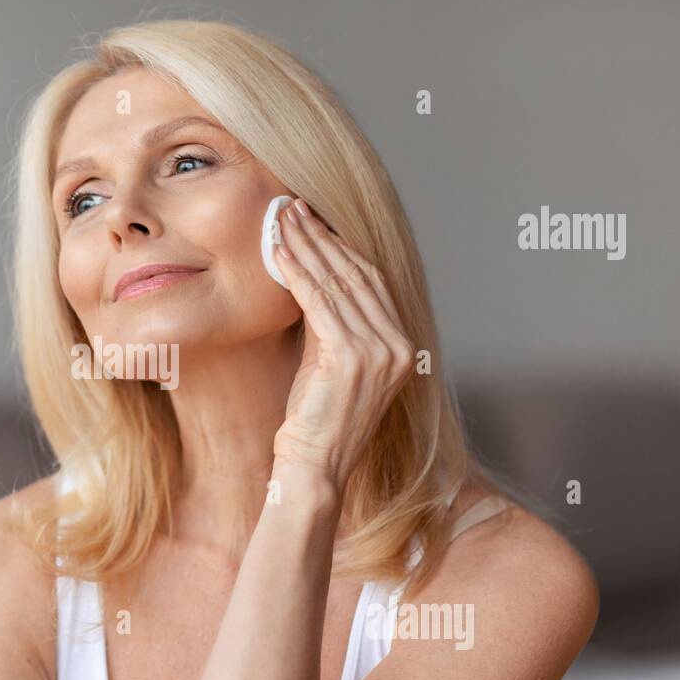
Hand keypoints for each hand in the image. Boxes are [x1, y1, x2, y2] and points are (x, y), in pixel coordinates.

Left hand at [270, 198, 416, 490]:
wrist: (314, 472)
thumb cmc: (313, 425)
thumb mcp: (329, 366)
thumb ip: (330, 326)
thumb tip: (309, 279)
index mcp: (402, 347)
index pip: (370, 281)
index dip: (339, 246)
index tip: (312, 220)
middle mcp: (398, 346)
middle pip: (357, 273)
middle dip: (321, 236)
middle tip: (292, 207)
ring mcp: (380, 352)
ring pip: (337, 281)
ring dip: (305, 246)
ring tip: (280, 220)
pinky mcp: (351, 357)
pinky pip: (319, 301)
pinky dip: (296, 272)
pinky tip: (278, 252)